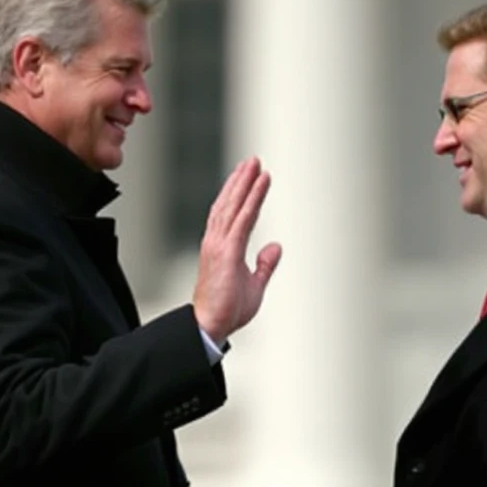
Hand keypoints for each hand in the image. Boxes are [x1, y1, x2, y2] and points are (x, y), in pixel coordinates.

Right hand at [192, 157, 281, 345]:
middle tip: (253, 161)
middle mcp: (216, 241)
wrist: (211, 325)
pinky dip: (252, 198)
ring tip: (255, 164)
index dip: (239, 194)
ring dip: (245, 182)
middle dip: (241, 180)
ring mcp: (219, 244)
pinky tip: (260, 184)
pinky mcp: (226, 251)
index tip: (248, 177)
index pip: (231, 214)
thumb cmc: (228, 309)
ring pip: (234, 205)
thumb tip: (275, 246)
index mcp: (221, 247)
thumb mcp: (254, 284)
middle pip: (229, 203)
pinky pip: (243, 218)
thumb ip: (264, 265)